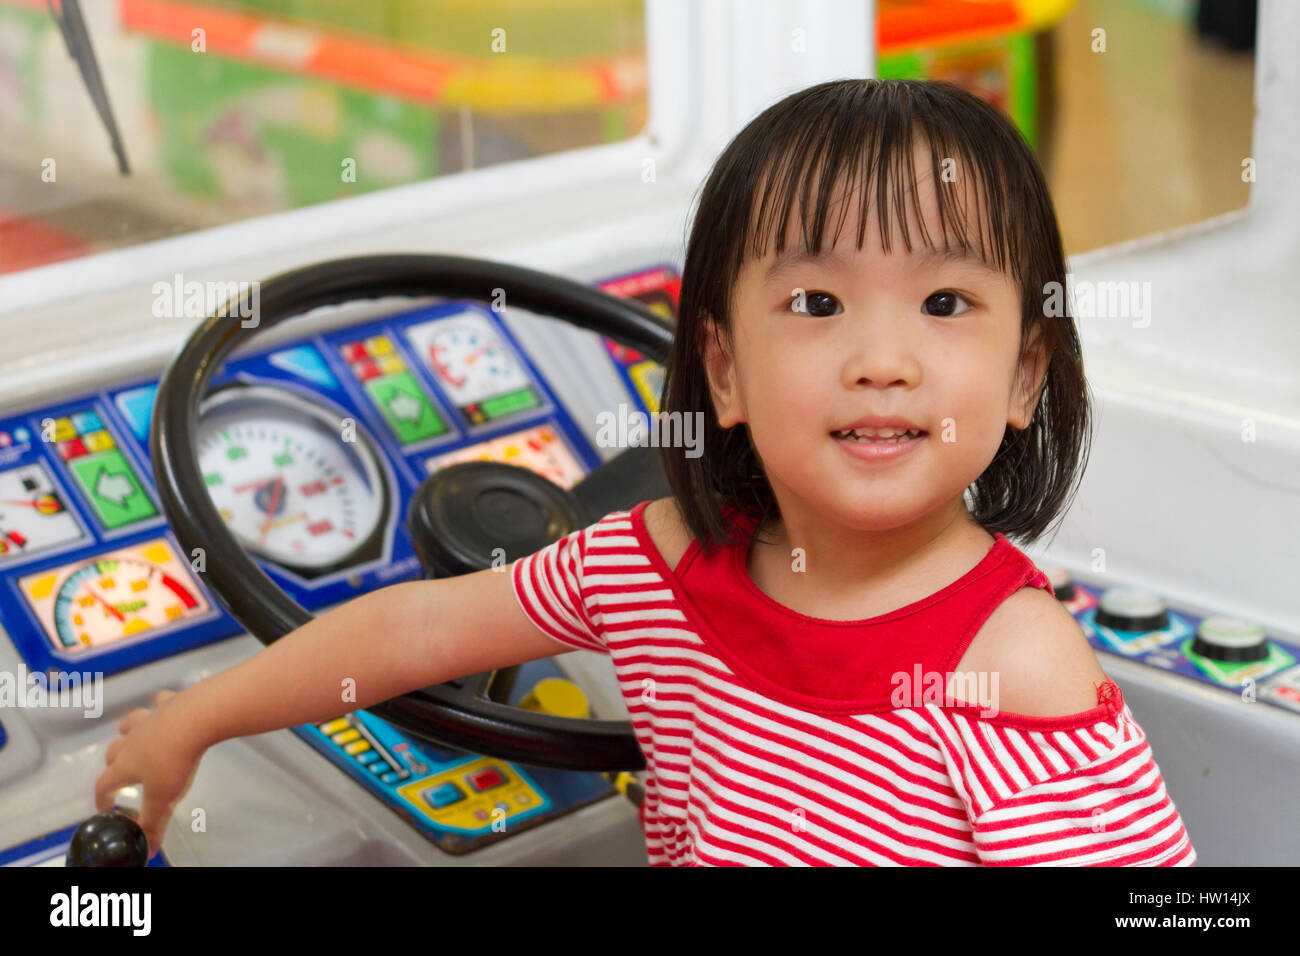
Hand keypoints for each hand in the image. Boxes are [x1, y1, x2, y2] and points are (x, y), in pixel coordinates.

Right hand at [94, 689, 205, 858]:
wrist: (197, 717)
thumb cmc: (176, 761)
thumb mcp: (164, 798)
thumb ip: (154, 823)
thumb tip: (148, 849)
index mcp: (126, 764)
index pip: (105, 784)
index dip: (102, 798)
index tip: (104, 808)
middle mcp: (132, 739)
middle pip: (114, 751)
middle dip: (113, 763)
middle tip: (119, 771)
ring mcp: (150, 718)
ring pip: (130, 723)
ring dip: (127, 729)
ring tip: (125, 731)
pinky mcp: (171, 702)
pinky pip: (160, 702)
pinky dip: (159, 705)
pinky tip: (163, 704)